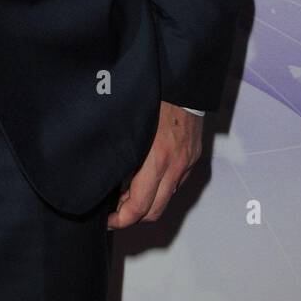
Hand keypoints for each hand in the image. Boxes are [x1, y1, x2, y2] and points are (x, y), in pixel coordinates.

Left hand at [106, 101, 202, 229]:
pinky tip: (146, 177)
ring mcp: (186, 163)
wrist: (184, 79)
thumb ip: (121, 151)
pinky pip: (176, 183)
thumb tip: (107, 174)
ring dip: (147, 203)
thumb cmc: (154, 95)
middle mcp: (175, 165)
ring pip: (166, 199)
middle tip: (114, 211)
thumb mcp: (130, 125)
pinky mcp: (192, 158)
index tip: (108, 220)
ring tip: (126, 193)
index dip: (121, 219)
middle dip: (133, 217)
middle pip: (154, 211)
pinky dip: (160, 189)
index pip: (139, 206)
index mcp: (157, 157)